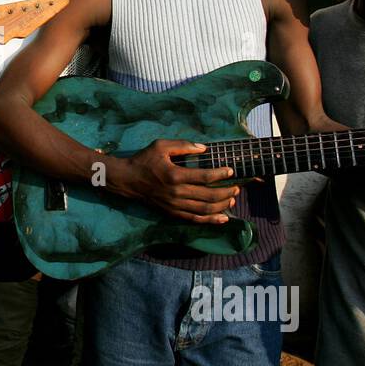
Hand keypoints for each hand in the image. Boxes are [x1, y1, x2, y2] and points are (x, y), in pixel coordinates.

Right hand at [109, 140, 238, 224]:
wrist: (128, 180)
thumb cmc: (144, 160)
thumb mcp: (161, 146)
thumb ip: (183, 145)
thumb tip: (204, 149)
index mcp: (175, 175)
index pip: (205, 177)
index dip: (221, 174)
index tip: (231, 171)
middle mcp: (177, 193)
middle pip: (209, 196)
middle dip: (226, 192)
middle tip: (236, 187)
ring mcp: (175, 205)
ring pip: (204, 210)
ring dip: (222, 206)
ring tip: (232, 200)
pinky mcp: (172, 213)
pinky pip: (195, 220)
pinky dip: (211, 220)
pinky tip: (223, 218)